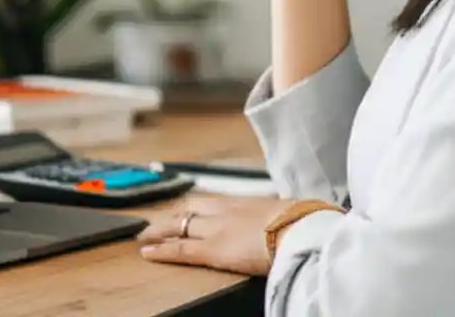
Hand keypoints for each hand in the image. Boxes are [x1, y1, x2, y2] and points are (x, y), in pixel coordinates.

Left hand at [136, 195, 297, 275]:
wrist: (305, 231)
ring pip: (180, 224)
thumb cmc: (308, 223)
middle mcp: (227, 210)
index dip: (196, 206)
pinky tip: (147, 252)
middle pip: (191, 207)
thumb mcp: (294, 214)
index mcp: (248, 202)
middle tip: (158, 221)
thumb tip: (294, 218)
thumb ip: (283, 217)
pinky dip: (162, 250)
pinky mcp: (213, 249)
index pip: (213, 201)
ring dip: (160, 229)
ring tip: (145, 234)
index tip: (186, 209)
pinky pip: (181, 249)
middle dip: (173, 214)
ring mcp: (217, 228)